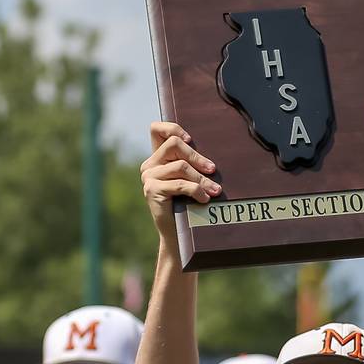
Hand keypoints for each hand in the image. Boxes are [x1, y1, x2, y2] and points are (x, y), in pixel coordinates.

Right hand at [141, 122, 218, 240]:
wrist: (178, 235)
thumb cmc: (189, 205)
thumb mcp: (191, 180)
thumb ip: (193, 164)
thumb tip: (214, 157)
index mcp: (158, 158)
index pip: (157, 129)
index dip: (173, 128)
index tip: (190, 139)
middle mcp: (150, 165)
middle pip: (174, 144)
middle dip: (197, 156)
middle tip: (213, 170)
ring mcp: (149, 177)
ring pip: (180, 166)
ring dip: (201, 178)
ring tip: (215, 191)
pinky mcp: (152, 190)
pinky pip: (179, 184)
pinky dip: (196, 190)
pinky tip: (205, 199)